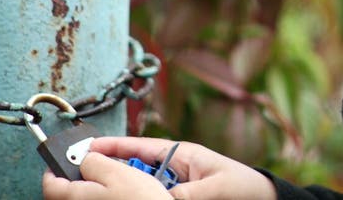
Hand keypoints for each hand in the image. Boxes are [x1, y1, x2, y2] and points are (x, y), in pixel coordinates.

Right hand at [41, 137, 277, 199]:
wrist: (262, 198)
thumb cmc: (242, 186)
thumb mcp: (214, 188)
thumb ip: (187, 193)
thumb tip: (161, 197)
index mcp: (180, 154)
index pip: (139, 147)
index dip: (111, 147)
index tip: (86, 148)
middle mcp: (172, 167)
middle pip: (132, 167)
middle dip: (108, 169)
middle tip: (79, 176)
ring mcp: (173, 183)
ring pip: (138, 185)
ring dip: (121, 189)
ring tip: (97, 191)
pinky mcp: (176, 197)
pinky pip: (151, 196)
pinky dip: (136, 197)